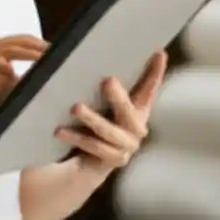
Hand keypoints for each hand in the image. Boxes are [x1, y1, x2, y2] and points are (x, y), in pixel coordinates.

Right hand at [0, 34, 47, 142]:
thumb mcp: (18, 95)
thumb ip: (30, 82)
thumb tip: (57, 75)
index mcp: (1, 62)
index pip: (21, 44)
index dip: (38, 44)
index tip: (58, 49)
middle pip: (14, 42)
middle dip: (34, 44)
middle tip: (51, 50)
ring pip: (2, 49)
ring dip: (22, 51)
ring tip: (39, 56)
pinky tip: (10, 69)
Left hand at [55, 50, 168, 174]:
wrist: (83, 166)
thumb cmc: (91, 125)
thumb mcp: (97, 103)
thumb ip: (103, 88)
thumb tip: (86, 54)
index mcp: (137, 109)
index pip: (148, 89)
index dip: (155, 72)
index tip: (158, 53)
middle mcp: (136, 128)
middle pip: (130, 111)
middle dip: (119, 97)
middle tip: (107, 80)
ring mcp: (126, 147)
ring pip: (109, 132)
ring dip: (92, 119)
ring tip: (75, 108)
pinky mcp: (113, 162)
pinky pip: (95, 148)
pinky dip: (77, 138)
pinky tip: (60, 131)